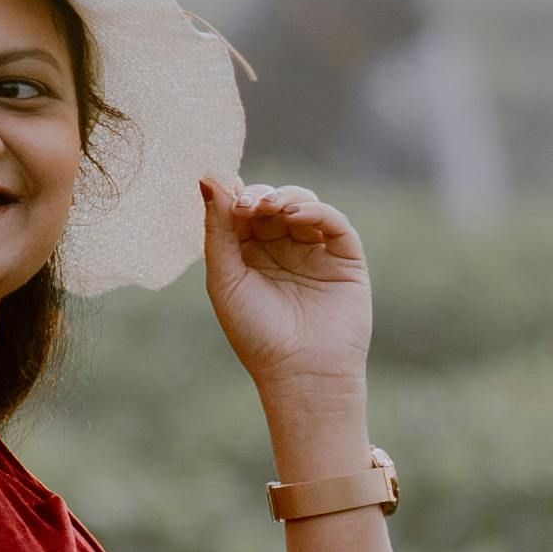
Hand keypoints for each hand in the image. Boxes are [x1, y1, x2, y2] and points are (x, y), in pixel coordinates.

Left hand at [201, 169, 374, 458]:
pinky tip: (295, 214)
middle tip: (250, 205)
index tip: (226, 189)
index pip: (243, 210)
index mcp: (249, 254)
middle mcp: (282, 248)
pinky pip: (334, 222)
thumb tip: (207, 179)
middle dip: (260, 196)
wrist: (301, 372)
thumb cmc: (256, 333)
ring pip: (303, 203)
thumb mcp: (225, 279)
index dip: (236, 195)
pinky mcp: (345, 258)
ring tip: (271, 208)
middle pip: (272, 201)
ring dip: (286, 197)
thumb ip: (217, 230)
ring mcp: (315, 250)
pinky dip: (316, 210)